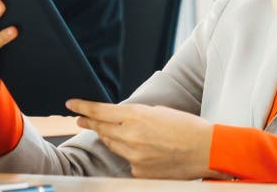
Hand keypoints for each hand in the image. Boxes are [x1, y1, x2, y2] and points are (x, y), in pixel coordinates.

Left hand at [66, 99, 231, 179]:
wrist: (206, 151)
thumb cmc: (187, 127)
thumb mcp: (159, 111)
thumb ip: (136, 115)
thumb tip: (121, 118)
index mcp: (136, 116)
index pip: (100, 111)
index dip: (83, 107)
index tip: (70, 105)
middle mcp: (130, 136)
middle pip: (101, 129)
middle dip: (89, 123)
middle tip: (81, 119)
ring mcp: (134, 156)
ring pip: (112, 145)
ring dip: (109, 137)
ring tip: (106, 131)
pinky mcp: (139, 171)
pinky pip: (127, 160)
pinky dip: (130, 153)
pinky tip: (143, 149)